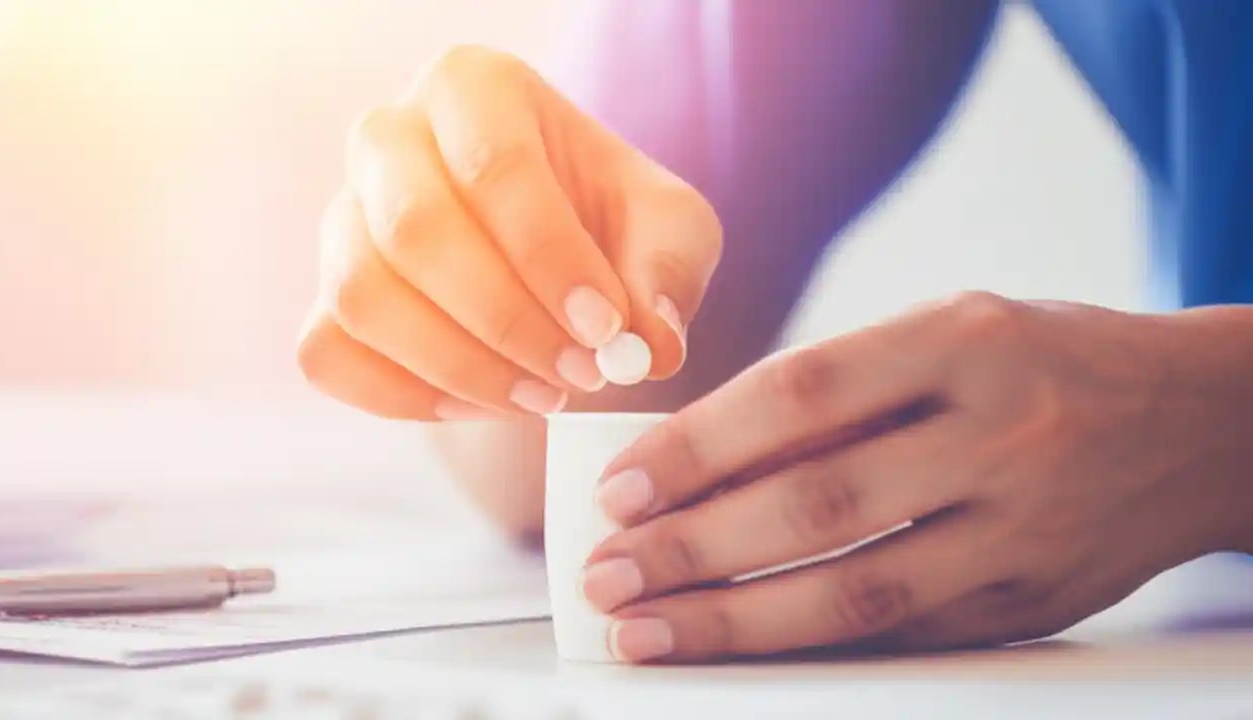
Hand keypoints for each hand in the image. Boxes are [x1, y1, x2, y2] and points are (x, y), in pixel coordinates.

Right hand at [298, 46, 720, 419]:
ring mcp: (342, 219)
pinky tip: (479, 404)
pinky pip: (330, 355)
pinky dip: (404, 396)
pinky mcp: (323, 298)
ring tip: (542, 396)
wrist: (554, 258)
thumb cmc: (607, 221)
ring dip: (459, 366)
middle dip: (505, 320)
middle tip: (580, 374)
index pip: (494, 165)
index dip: (549, 257)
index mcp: (473, 87)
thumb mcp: (668, 226)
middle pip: (414, 230)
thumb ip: (668, 272)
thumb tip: (649, 346)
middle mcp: (389, 138)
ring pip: (363, 296)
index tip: (605, 328)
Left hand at [580, 292, 1252, 661]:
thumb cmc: (1043, 362)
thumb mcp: (949, 334)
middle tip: (608, 573)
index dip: (696, 448)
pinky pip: (903, 636)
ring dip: (736, 622)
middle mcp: (998, 433)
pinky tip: (743, 653)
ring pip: (858, 594)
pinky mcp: (1033, 600)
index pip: (799, 394)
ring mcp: (1023, 527)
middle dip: (694, 549)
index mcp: (964, 340)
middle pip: (817, 506)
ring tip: (649, 630)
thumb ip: (839, 392)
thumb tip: (703, 459)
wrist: (1198, 422)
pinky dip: (811, 649)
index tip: (619, 489)